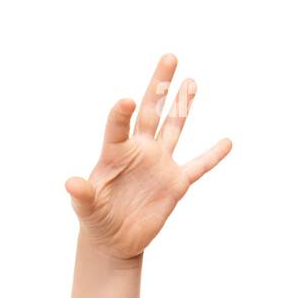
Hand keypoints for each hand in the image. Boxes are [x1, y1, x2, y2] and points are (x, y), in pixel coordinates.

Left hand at [65, 53, 231, 260]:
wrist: (114, 240)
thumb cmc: (96, 218)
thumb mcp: (85, 208)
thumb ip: (82, 195)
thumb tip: (71, 184)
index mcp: (115, 153)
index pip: (118, 126)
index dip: (121, 114)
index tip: (126, 103)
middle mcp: (140, 151)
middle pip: (151, 111)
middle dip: (160, 85)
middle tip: (169, 57)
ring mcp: (159, 164)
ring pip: (174, 128)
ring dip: (183, 105)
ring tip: (191, 82)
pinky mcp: (175, 183)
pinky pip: (198, 167)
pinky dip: (212, 156)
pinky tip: (227, 142)